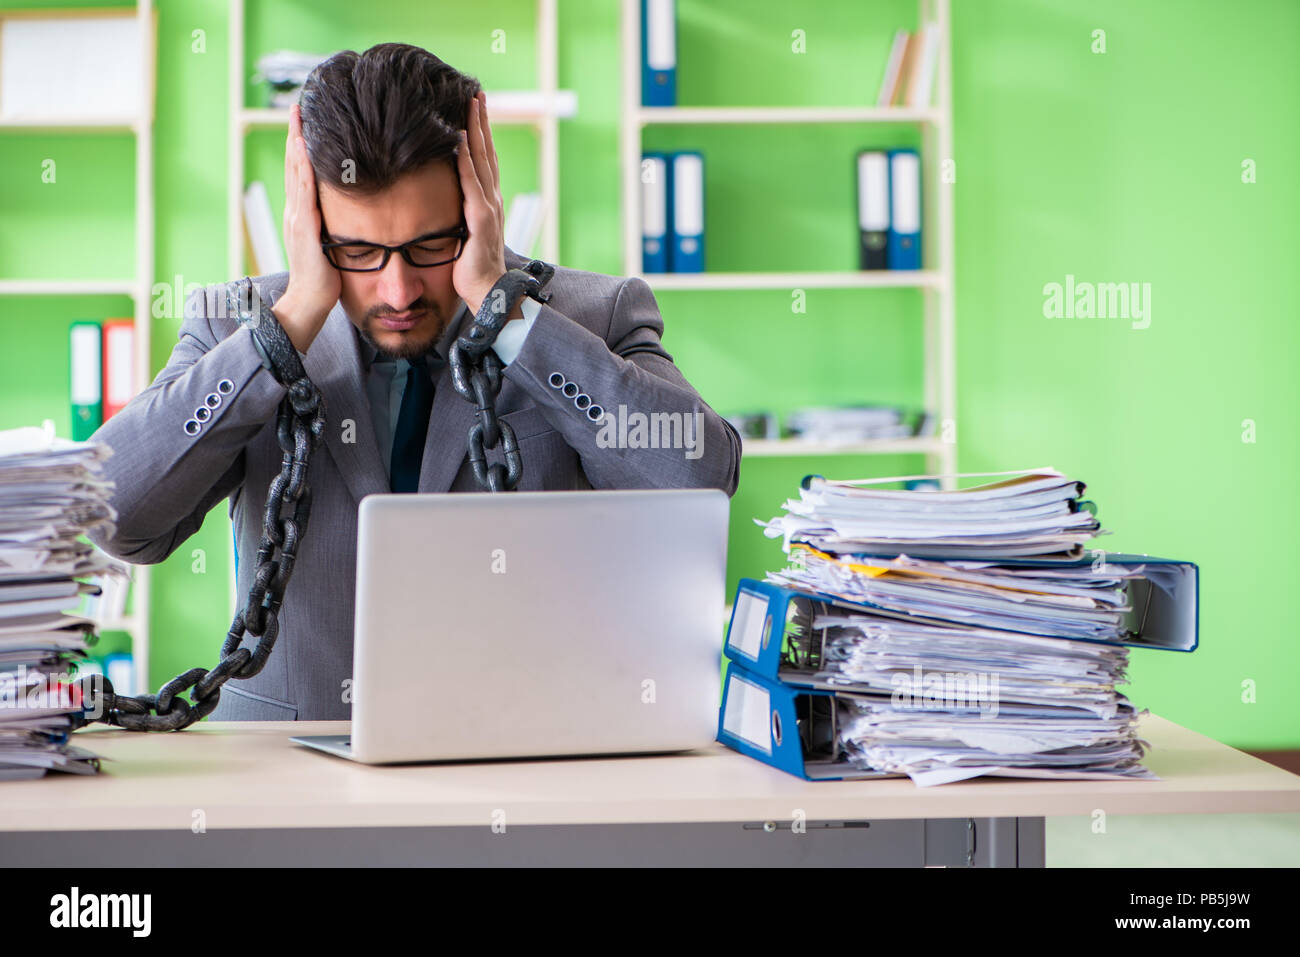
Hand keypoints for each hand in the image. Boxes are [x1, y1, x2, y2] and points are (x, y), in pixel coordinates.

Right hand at [272, 103, 340, 353]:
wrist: (311, 303)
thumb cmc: (326, 279)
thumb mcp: (332, 245)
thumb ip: (335, 227)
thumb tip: (350, 214)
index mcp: (303, 214)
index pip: (302, 173)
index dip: (302, 146)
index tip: (305, 121)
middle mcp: (296, 211)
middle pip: (295, 165)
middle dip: (296, 135)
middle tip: (298, 106)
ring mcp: (297, 218)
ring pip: (296, 173)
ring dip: (297, 144)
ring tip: (298, 118)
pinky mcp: (304, 228)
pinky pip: (304, 193)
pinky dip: (304, 170)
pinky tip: (306, 152)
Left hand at [453, 90, 508, 318]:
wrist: (488, 292)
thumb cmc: (473, 270)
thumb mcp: (464, 235)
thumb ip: (459, 216)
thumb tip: (443, 204)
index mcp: (488, 203)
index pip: (484, 161)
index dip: (481, 134)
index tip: (475, 109)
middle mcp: (492, 200)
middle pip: (486, 153)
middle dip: (481, 122)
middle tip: (476, 93)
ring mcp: (489, 208)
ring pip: (482, 161)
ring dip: (476, 131)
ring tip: (471, 105)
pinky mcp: (480, 219)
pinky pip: (471, 183)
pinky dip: (466, 160)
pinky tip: (459, 140)